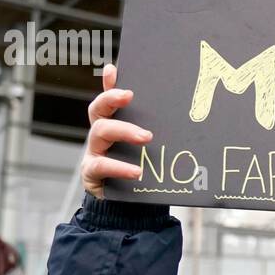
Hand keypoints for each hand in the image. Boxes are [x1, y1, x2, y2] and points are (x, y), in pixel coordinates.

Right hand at [82, 63, 150, 197]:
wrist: (129, 205)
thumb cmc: (144, 169)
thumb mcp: (153, 148)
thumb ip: (159, 128)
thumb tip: (182, 107)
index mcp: (114, 124)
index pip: (108, 99)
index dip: (109, 84)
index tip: (114, 69)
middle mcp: (100, 134)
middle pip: (98, 109)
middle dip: (111, 99)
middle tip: (130, 96)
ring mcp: (94, 152)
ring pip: (100, 132)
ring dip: (123, 131)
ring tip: (147, 137)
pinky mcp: (92, 173)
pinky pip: (101, 166)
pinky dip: (120, 167)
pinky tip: (137, 171)